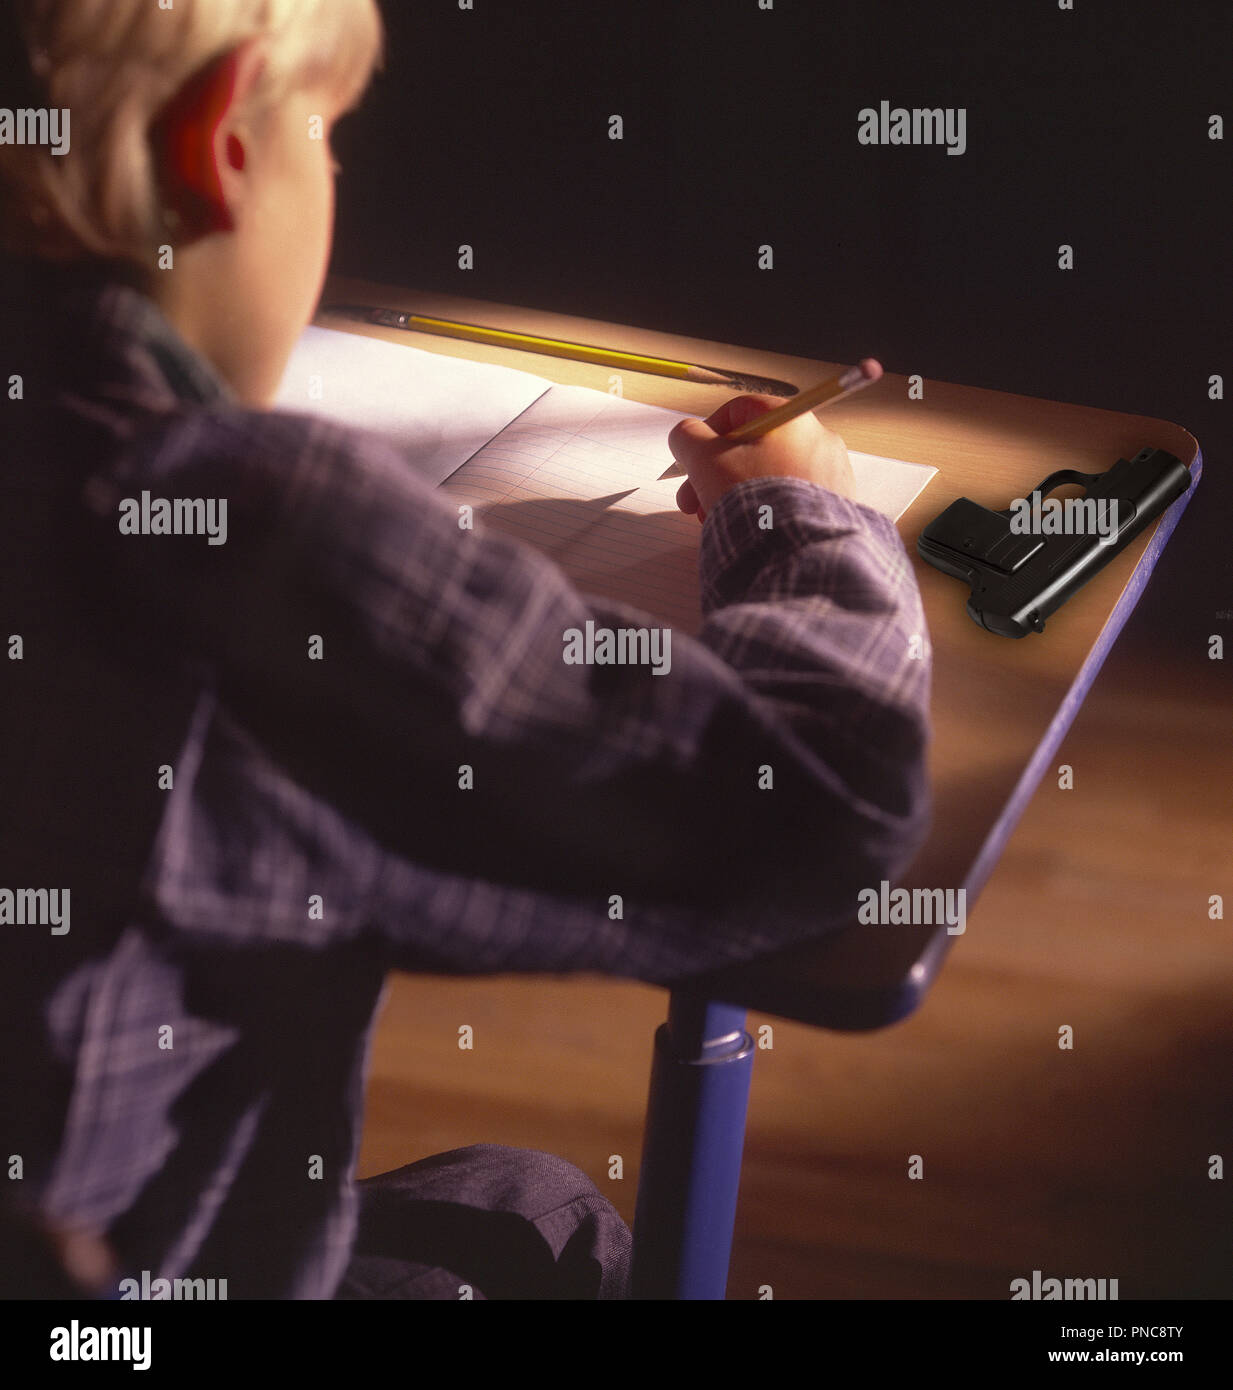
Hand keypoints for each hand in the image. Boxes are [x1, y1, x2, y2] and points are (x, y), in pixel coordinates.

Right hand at [668, 394, 854, 521]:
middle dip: (714, 473)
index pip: (740, 412)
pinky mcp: (832, 507)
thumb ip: (687, 438)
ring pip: (768, 476)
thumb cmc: (753, 499)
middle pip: (752, 448)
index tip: (692, 458)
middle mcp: (818, 440)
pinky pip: (788, 500)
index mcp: (791, 418)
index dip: (707, 434)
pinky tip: (746, 530)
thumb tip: (685, 436)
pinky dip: (764, 509)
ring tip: (714, 519)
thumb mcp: (704, 460)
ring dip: (733, 493)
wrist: (796, 553)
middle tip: (692, 499)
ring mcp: (829, 475)